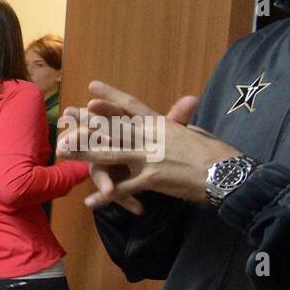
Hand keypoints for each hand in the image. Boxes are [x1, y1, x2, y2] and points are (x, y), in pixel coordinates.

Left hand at [58, 82, 238, 213]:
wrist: (228, 172)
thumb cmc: (215, 153)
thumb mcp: (194, 131)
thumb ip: (180, 121)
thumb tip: (186, 105)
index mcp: (160, 124)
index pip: (130, 105)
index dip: (110, 96)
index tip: (91, 88)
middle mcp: (151, 136)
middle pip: (111, 127)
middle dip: (86, 122)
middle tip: (65, 116)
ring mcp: (149, 157)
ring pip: (109, 153)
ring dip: (84, 152)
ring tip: (62, 151)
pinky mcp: (152, 179)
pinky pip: (123, 189)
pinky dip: (106, 196)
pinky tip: (89, 201)